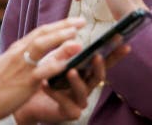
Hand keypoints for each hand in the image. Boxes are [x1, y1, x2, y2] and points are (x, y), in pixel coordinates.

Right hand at [0, 17, 84, 120]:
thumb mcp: (9, 64)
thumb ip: (24, 55)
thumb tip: (36, 47)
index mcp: (17, 49)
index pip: (40, 32)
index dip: (58, 25)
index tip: (73, 22)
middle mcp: (19, 53)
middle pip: (42, 34)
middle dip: (63, 26)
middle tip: (81, 22)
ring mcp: (21, 66)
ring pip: (41, 47)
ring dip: (59, 40)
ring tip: (76, 37)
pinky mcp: (24, 82)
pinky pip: (41, 71)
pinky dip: (54, 65)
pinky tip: (67, 63)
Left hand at [14, 41, 131, 123]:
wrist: (27, 98)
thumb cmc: (44, 75)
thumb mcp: (54, 59)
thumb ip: (65, 51)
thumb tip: (76, 38)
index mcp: (86, 72)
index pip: (104, 61)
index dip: (115, 54)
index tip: (124, 42)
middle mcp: (86, 86)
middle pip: (98, 76)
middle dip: (99, 66)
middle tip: (97, 56)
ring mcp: (79, 100)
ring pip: (83, 91)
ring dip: (77, 81)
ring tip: (70, 71)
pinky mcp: (68, 111)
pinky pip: (65, 103)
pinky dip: (56, 93)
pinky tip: (45, 84)